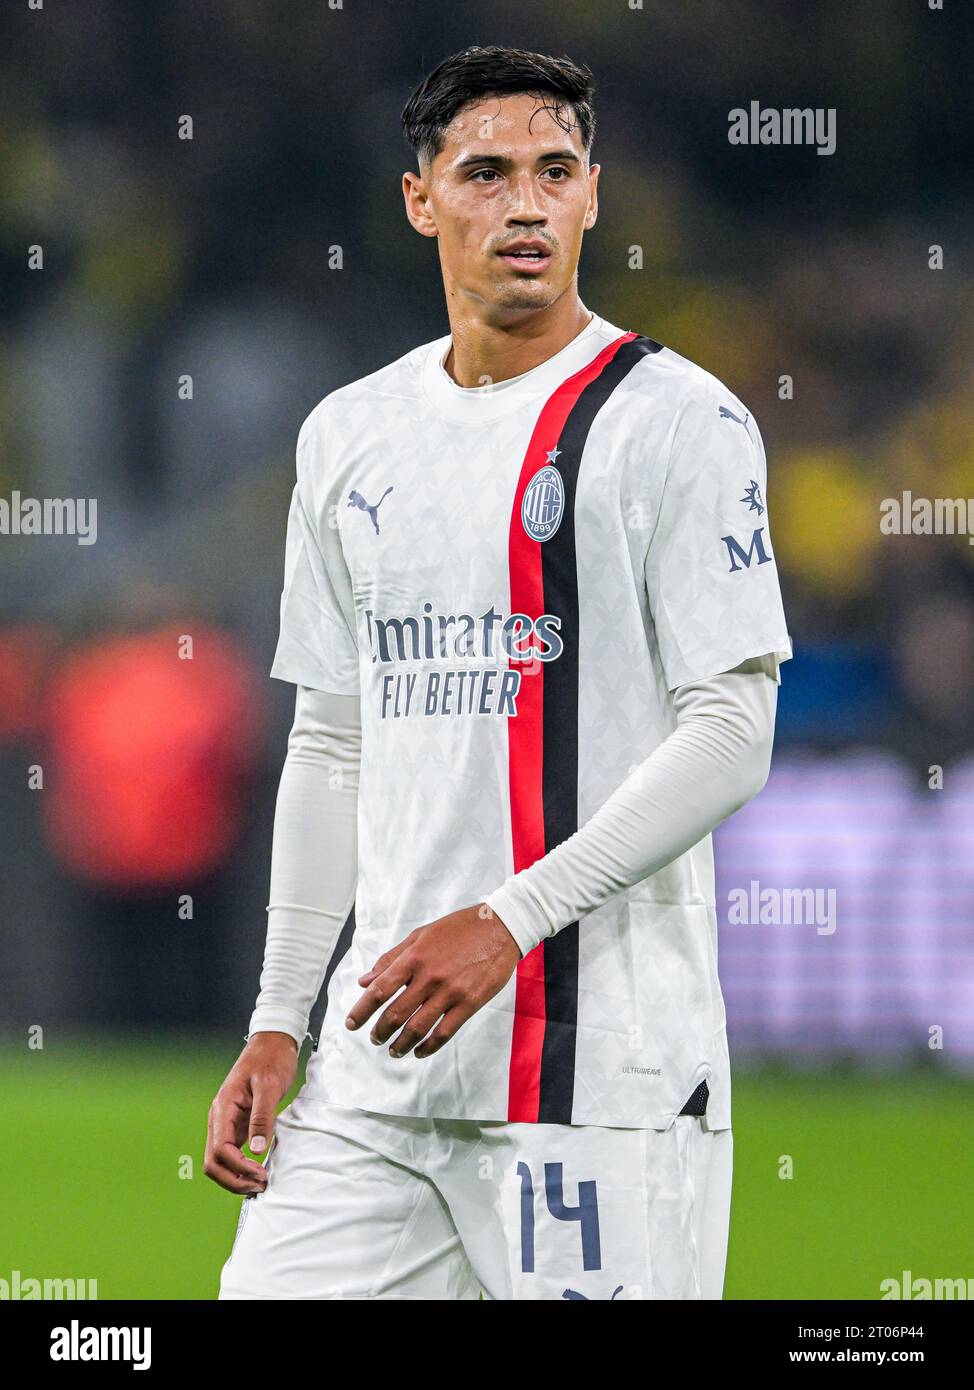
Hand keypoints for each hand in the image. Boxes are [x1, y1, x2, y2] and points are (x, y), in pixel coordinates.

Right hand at [204, 1032, 298, 1194]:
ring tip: (261, 1184)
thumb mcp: (269, 1085)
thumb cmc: (271, 1059)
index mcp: (223, 1108)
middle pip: (213, 1163)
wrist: (272, 1043)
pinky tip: (259, 1172)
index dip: (238, 1168)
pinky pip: (232, 1154)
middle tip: (261, 1187)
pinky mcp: (237, 1125)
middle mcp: (219, 1118)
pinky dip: (242, 1168)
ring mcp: (227, 1123)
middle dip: (234, 1180)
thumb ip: (262, 1116)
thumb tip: (256, 1149)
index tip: (261, 1174)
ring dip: (237, 1178)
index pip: (220, 1150)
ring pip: (220, 1162)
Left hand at [345, 904, 521, 1058]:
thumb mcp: (420, 935)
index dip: (361, 1010)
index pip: (379, 990)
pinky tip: (419, 1051)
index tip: (351, 1024)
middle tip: (374, 1038)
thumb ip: (391, 958)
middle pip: (395, 1013)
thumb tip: (364, 980)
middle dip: (380, 1031)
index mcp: (414, 957)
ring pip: (417, 1027)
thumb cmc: (458, 928)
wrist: (500, 928)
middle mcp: (429, 976)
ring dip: (401, 1043)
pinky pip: (444, 1032)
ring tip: (393, 1050)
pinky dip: (428, 1047)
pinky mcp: (470, 1003)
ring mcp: (450, 991)